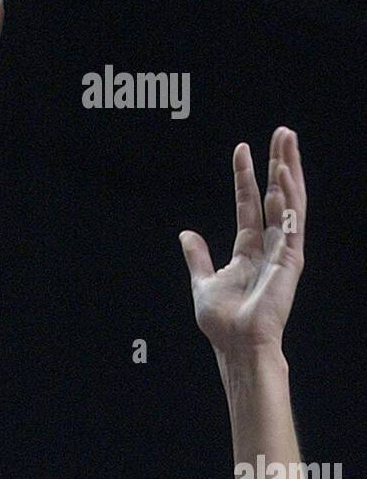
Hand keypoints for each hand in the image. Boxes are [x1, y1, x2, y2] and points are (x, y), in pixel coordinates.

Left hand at [180, 127, 305, 354]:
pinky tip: (284, 173)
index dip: (245, 177)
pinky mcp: (291, 259)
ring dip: (288, 169)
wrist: (238, 345)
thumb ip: (198, 257)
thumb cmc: (223, 323)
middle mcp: (269, 247)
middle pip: (275, 195)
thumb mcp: (203, 283)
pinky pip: (292, 221)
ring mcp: (282, 251)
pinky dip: (288, 196)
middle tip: (280, 133)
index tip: (241, 149)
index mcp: (248, 251)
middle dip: (278, 163)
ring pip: (289, 201)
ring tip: (287, 140)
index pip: (249, 205)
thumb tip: (186, 234)